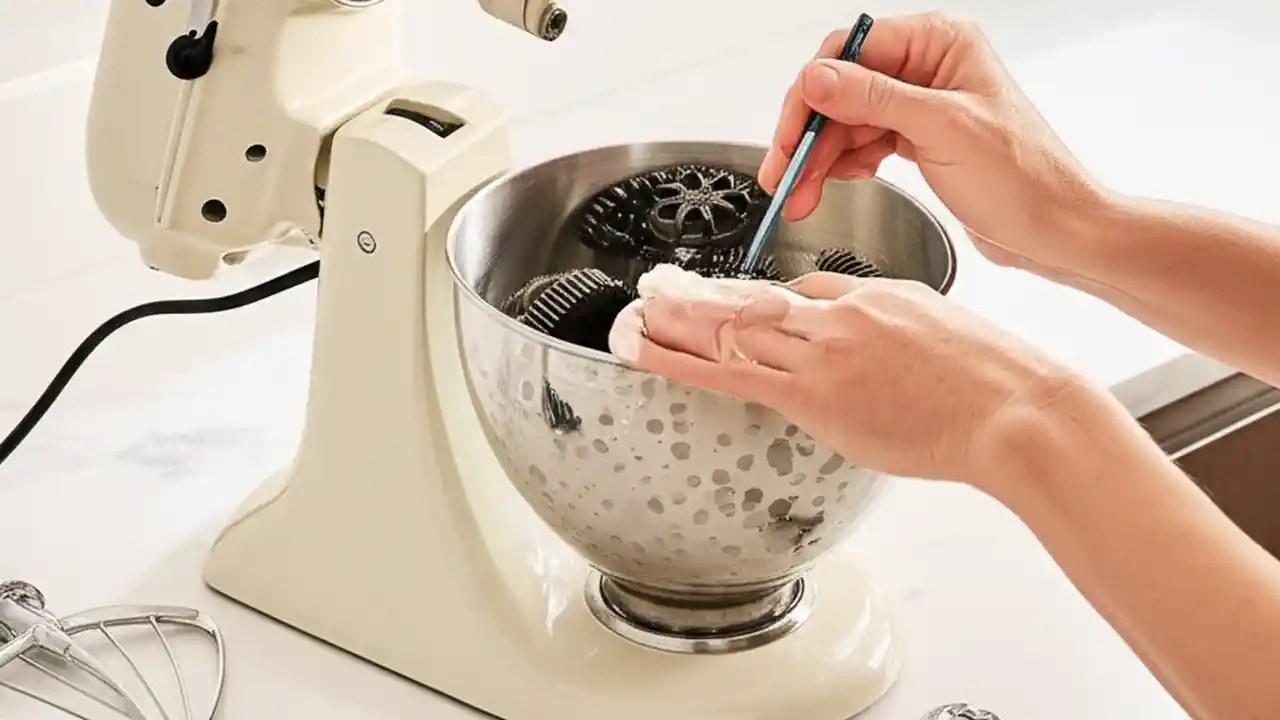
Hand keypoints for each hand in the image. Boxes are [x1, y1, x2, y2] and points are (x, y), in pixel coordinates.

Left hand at [609, 269, 1090, 486]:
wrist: (1014, 407)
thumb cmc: (994, 383)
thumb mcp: (941, 336)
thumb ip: (895, 339)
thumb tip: (874, 357)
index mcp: (875, 297)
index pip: (799, 292)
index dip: (753, 299)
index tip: (727, 301)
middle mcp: (841, 314)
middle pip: (752, 300)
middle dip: (697, 300)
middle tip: (654, 292)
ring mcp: (824, 350)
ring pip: (731, 329)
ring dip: (675, 323)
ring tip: (632, 319)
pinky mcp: (816, 393)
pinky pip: (733, 373)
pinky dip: (681, 359)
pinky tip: (648, 353)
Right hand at [761, 12, 1107, 276]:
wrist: (1057, 231)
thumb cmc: (1026, 179)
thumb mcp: (943, 130)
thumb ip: (874, 99)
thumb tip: (816, 78)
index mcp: (939, 42)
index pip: (848, 53)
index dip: (810, 96)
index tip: (789, 136)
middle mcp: (928, 66)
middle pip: (840, 91)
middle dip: (808, 137)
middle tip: (783, 176)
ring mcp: (921, 104)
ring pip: (846, 122)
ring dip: (819, 160)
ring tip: (800, 196)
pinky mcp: (919, 138)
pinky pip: (862, 144)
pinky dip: (843, 167)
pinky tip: (833, 185)